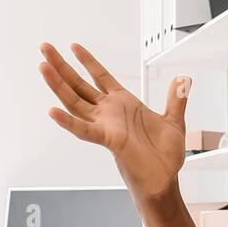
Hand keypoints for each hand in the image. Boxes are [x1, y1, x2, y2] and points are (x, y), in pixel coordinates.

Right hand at [38, 43, 190, 203]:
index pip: (100, 77)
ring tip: (43, 67)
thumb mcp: (174, 121)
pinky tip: (52, 111)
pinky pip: (84, 130)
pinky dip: (68, 122)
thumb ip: (176, 99)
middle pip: (79, 84)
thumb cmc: (165, 155)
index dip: (88, 61)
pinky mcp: (108, 140)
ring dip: (58, 85)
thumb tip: (184, 79)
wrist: (165, 179)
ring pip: (75, 102)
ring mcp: (105, 125)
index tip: (74, 46)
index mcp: (123, 104)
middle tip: (45, 48)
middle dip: (62, 66)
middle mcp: (109, 113)